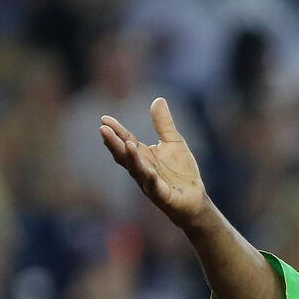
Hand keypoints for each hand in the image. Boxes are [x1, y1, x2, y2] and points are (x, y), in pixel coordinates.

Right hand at [99, 98, 209, 229]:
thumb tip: (158, 99)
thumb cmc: (181, 172)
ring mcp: (150, 183)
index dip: (116, 131)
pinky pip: (155, 187)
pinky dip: (151, 179)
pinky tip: (149, 171)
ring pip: (137, 170)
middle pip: (124, 155)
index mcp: (143, 155)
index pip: (126, 140)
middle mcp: (142, 168)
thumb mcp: (173, 142)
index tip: (104, 119)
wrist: (195, 199)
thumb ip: (163, 124)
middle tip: (103, 129)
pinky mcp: (163, 195)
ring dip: (130, 158)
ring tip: (125, 144)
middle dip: (114, 143)